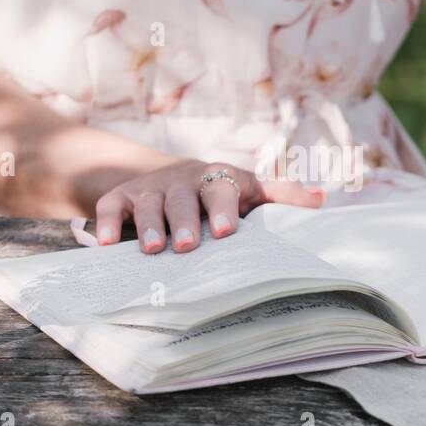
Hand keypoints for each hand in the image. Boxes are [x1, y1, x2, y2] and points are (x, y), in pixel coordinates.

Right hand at [92, 160, 324, 252]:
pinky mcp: (120, 197)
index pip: (222, 189)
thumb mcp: (249, 190)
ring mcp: (150, 188)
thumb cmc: (217, 193)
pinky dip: (104, 223)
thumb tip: (322, 201)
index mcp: (218, 179)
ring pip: (147, 203)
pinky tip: (103, 244)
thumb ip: (281, 196)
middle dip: (185, 220)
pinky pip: (109, 207)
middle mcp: (182, 181)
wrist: (164, 175)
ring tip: (152, 249)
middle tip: (189, 246)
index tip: (227, 231)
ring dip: (148, 225)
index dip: (224, 208)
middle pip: (182, 198)